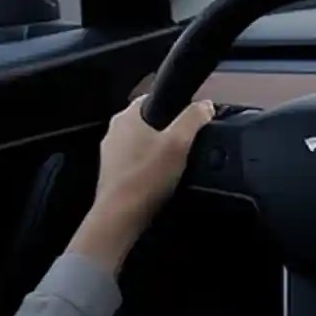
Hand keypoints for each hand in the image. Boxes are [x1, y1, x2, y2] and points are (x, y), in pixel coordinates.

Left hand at [69, 96, 214, 272]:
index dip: (174, 106)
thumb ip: (193, 119)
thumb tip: (206, 104)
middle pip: (148, 122)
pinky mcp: (111, 174)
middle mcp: (113, 131)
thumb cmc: (148, 176)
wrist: (120, 217)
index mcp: (126, 116)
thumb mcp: (179, 143)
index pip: (153, 98)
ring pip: (140, 143)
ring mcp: (109, 154)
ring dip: (157, 150)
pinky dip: (148, 167)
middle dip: (167, 131)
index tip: (191, 120)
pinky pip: (135, 162)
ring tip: (176, 164)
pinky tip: (160, 179)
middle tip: (187, 144)